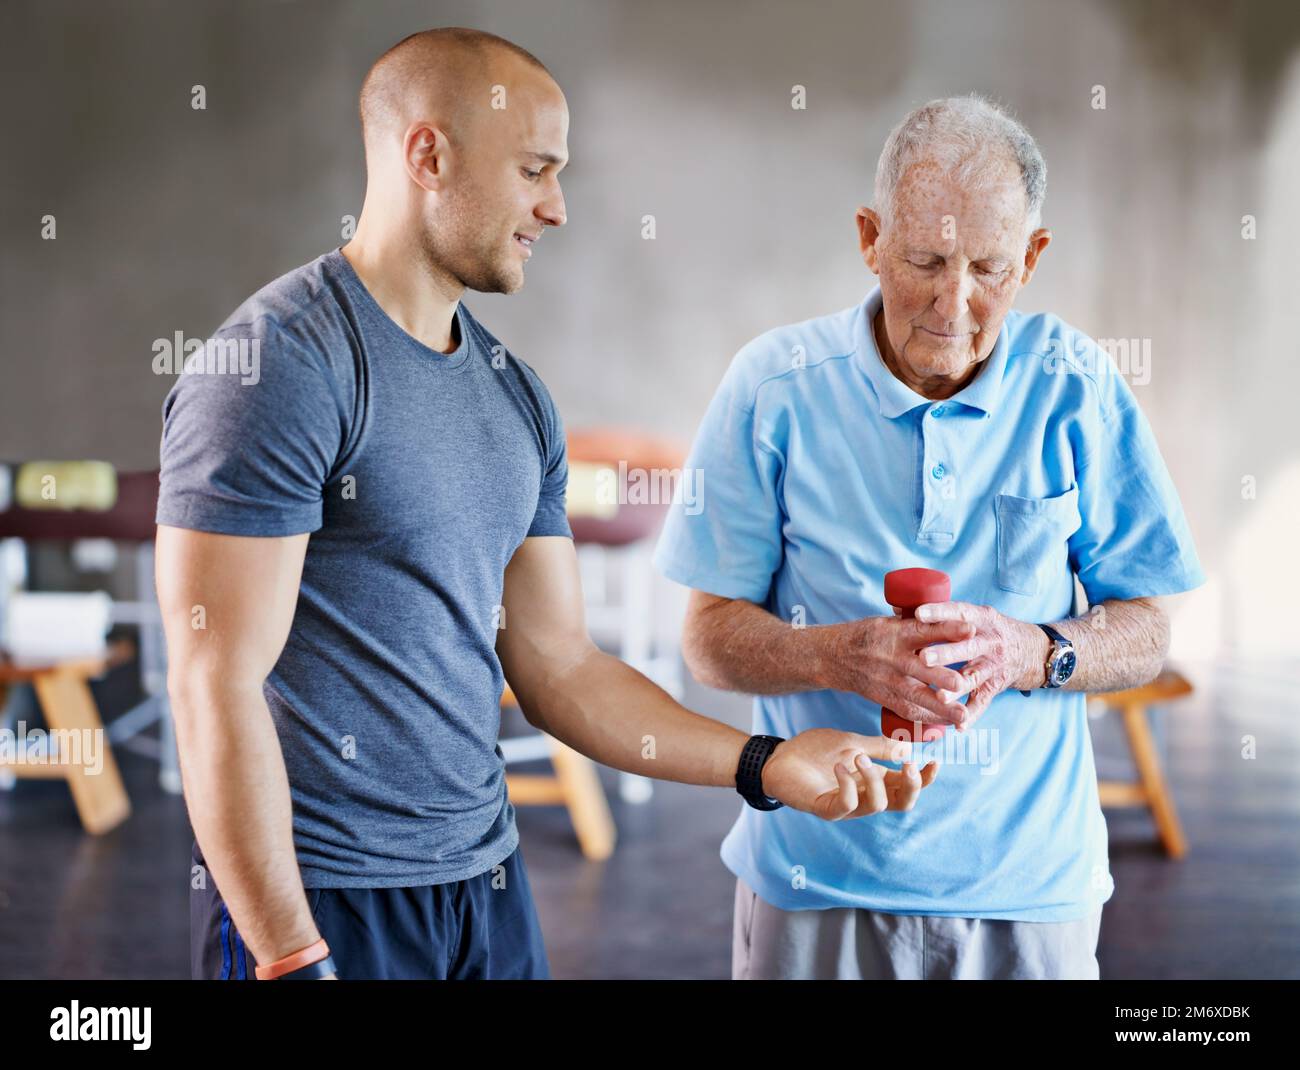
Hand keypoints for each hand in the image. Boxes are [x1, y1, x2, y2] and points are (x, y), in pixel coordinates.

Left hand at [760, 728, 939, 819]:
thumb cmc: (814, 750)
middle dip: (911, 787)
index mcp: (874, 778)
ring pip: (877, 805)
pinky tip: (839, 767)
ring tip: (857, 757)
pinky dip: (848, 785)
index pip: (907, 786)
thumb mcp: (851, 742)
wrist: (779, 756)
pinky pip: (847, 805)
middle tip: (907, 766)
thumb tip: (910, 750)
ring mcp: (847, 805)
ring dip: (874, 779)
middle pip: (901, 803)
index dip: (924, 779)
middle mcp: (865, 795)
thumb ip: (879, 747)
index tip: (934, 762)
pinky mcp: (826, 809)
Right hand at [822, 613, 974, 727]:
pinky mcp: (884, 697)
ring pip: (917, 696)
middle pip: (922, 669)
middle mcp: (892, 657)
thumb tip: (953, 620)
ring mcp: (888, 680)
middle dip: (944, 677)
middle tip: (967, 682)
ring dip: (941, 708)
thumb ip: (917, 626)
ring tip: (963, 715)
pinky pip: (908, 711)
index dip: (948, 629)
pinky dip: (928, 718)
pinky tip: (947, 722)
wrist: (833, 656)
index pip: (925, 629)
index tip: (971, 630)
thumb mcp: (888, 623)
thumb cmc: (867, 635)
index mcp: (896, 632)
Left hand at [913, 601, 1048, 727]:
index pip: (960, 613)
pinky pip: (982, 701)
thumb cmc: (988, 629)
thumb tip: (900, 610)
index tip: (918, 614)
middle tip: (923, 658)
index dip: (940, 613)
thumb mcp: (975, 616)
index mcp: (983, 619)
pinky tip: (958, 726)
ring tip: (939, 697)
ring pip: (973, 677)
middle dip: (945, 654)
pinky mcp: (996, 685)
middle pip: (967, 648)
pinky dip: (971, 715)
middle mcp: (991, 642)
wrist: (1031, 650)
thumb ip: (944, 616)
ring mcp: (994, 665)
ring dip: (956, 688)